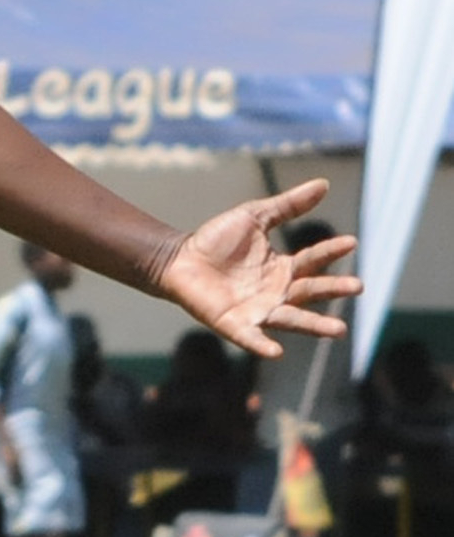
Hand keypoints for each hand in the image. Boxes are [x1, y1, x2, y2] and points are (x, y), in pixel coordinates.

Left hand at [158, 178, 359, 360]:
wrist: (179, 258)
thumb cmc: (216, 239)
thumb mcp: (256, 216)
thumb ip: (289, 205)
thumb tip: (324, 184)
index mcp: (283, 269)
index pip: (313, 261)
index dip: (331, 252)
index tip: (351, 242)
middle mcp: (275, 293)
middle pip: (310, 292)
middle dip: (333, 290)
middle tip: (358, 286)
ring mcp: (256, 310)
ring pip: (290, 319)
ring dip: (314, 326)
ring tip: (338, 330)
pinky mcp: (232, 323)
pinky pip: (250, 337)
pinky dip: (261, 344)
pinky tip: (277, 352)